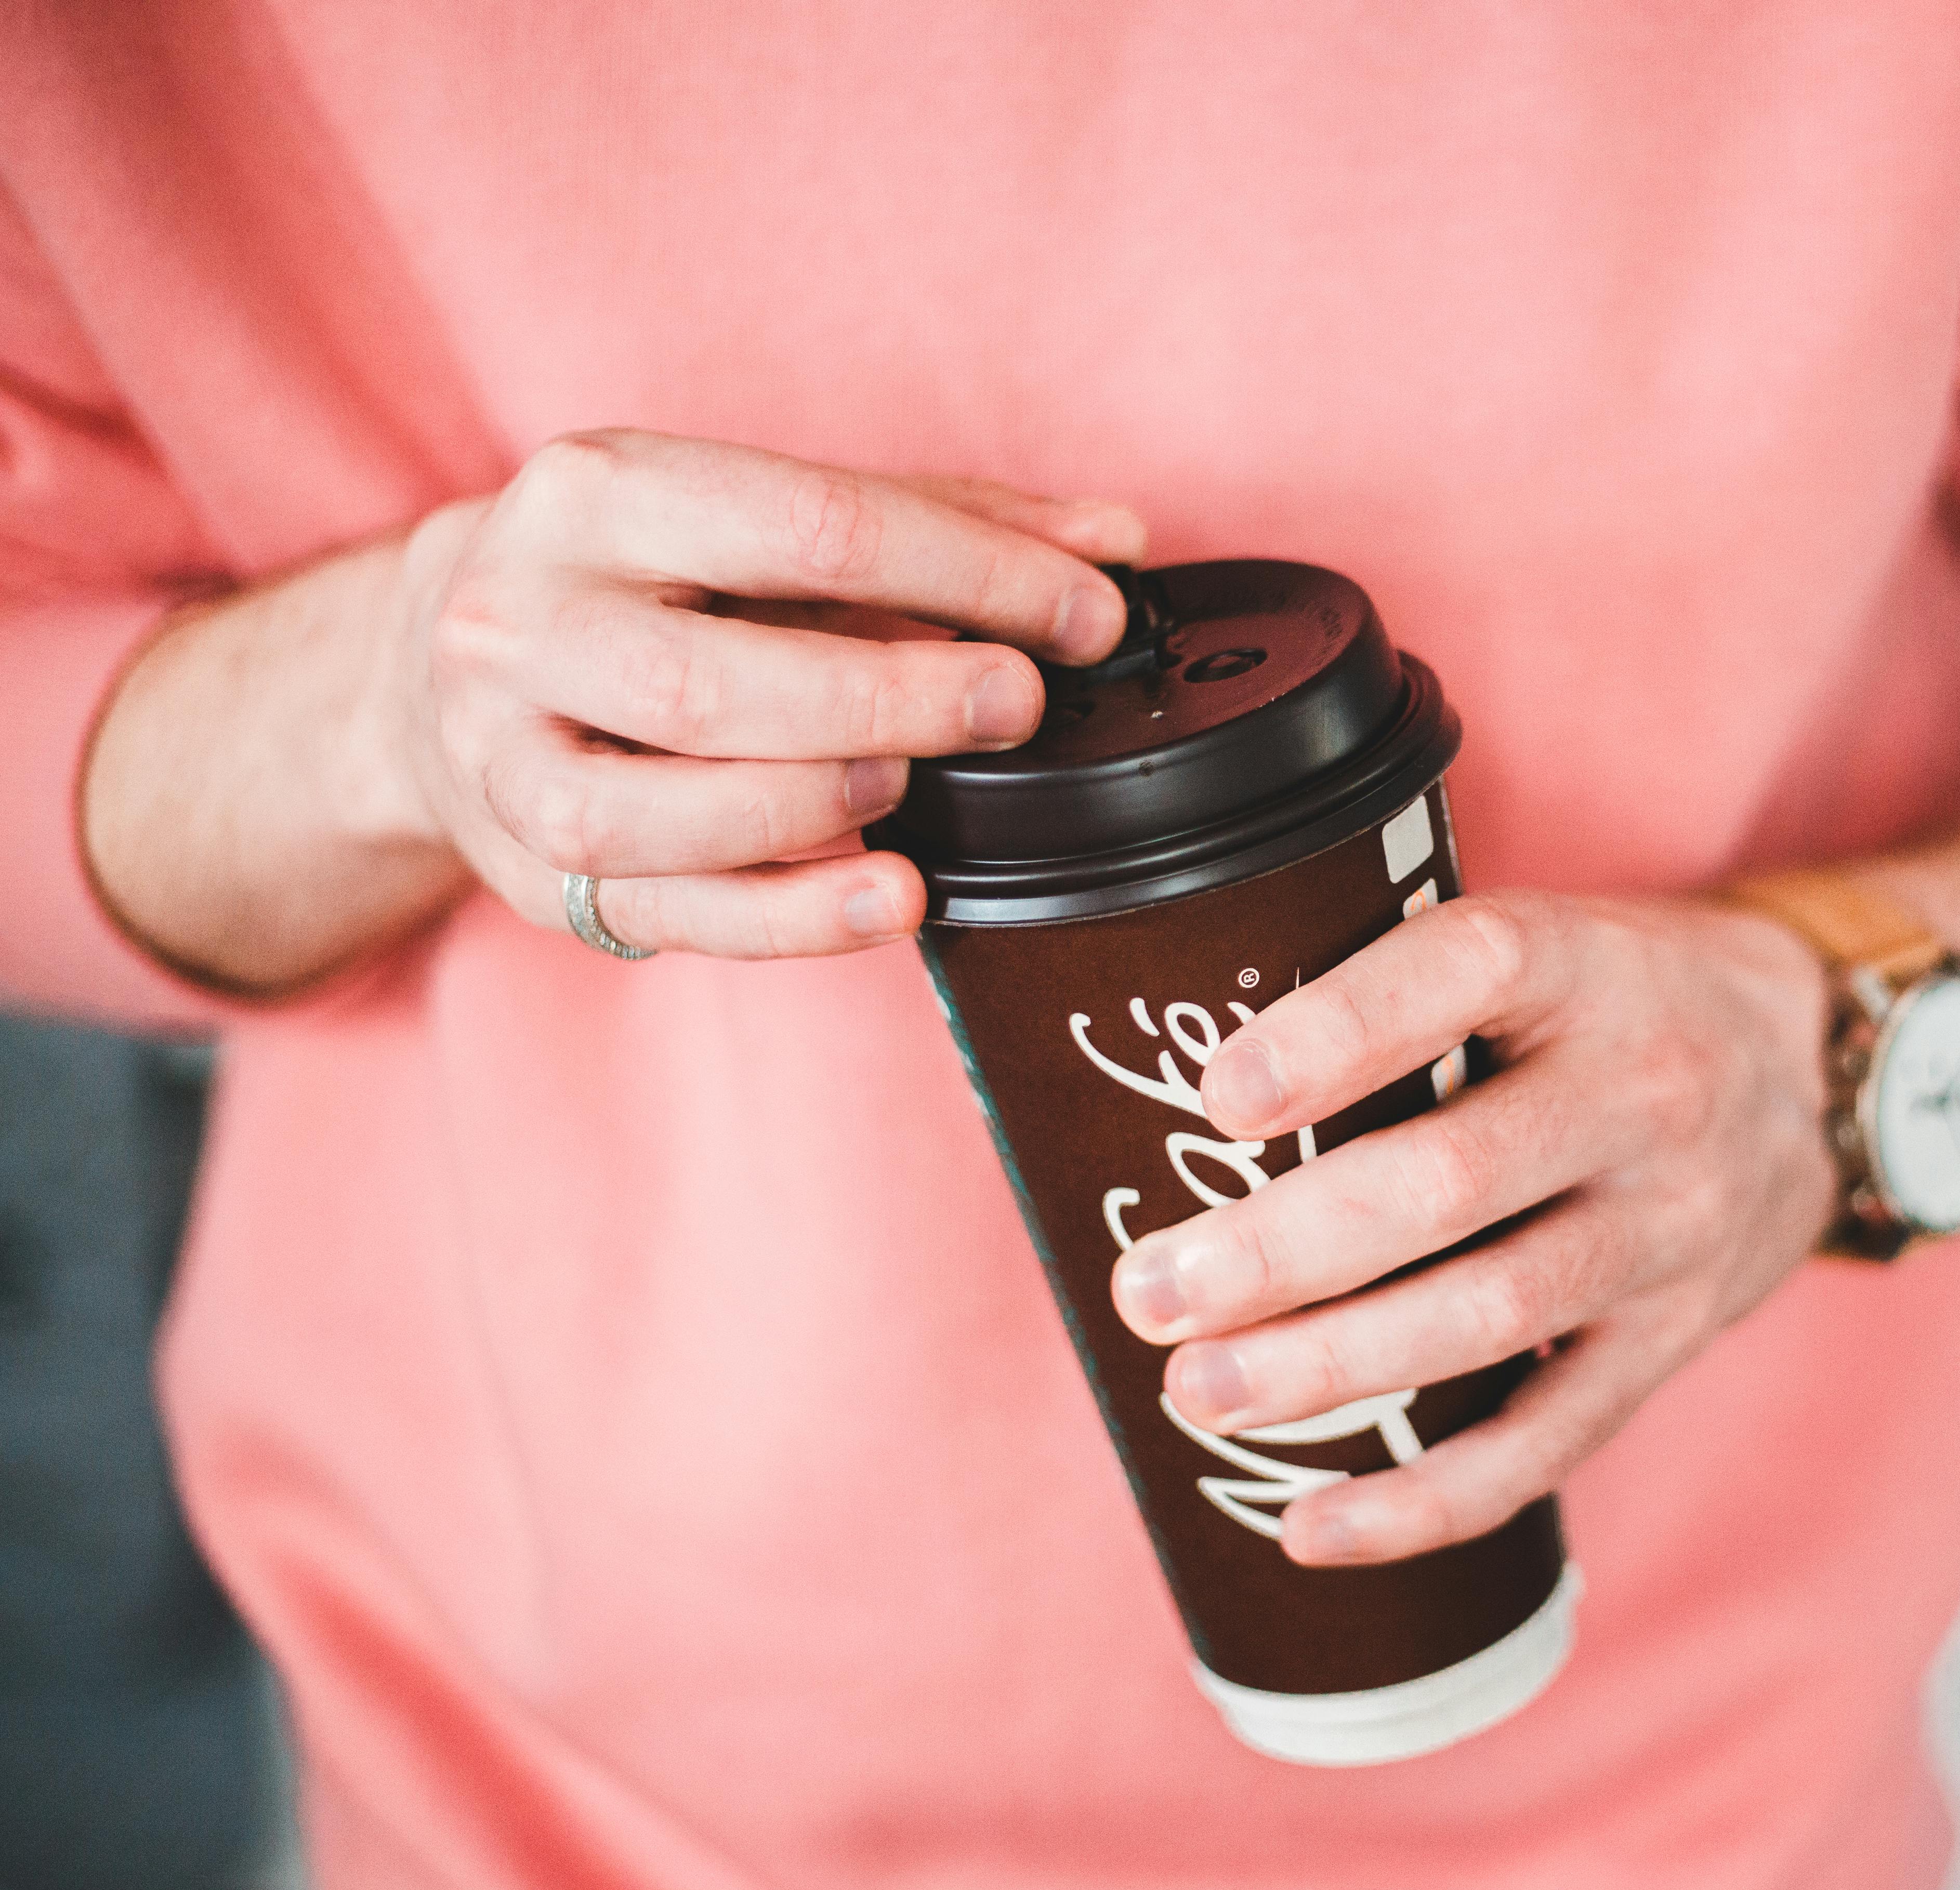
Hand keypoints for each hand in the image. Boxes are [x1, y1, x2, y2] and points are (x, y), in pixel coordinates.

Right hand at [385, 430, 1141, 957]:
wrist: (440, 663)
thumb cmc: (649, 579)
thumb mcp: (767, 517)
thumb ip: (939, 522)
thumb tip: (1110, 542)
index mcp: (598, 492)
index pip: (808, 527)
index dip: (969, 573)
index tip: (1087, 613)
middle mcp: (523, 619)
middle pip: (712, 680)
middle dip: (891, 698)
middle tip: (1012, 704)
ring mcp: (504, 755)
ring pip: (657, 812)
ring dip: (816, 807)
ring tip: (920, 794)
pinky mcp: (526, 869)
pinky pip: (661, 914)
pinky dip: (788, 919)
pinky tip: (888, 901)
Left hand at [1108, 890, 1839, 1565]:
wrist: (1817, 1067)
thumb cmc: (1608, 1002)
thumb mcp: (1543, 943)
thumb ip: (1402, 987)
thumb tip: (1172, 1069)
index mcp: (1584, 966)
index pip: (1465, 978)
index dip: (1341, 1034)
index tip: (1221, 1098)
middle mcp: (1641, 1094)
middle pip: (1453, 1182)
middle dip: (1286, 1251)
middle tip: (1155, 1293)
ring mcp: (1668, 1228)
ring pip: (1491, 1314)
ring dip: (1332, 1369)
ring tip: (1200, 1393)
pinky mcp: (1674, 1338)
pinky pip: (1549, 1437)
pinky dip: (1429, 1497)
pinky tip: (1315, 1525)